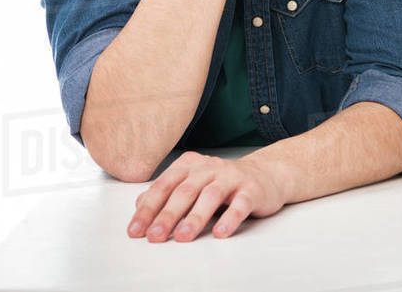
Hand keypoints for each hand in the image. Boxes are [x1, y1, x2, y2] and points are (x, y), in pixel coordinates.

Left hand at [127, 151, 288, 241]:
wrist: (265, 175)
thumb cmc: (223, 184)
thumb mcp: (193, 184)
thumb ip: (168, 193)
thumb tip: (140, 205)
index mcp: (190, 165)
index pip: (165, 185)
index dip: (148, 208)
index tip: (135, 230)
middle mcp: (210, 168)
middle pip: (185, 190)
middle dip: (168, 214)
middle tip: (155, 236)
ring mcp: (232, 177)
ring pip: (211, 195)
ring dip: (195, 217)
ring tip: (182, 237)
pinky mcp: (252, 190)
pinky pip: (241, 203)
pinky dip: (230, 218)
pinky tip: (220, 233)